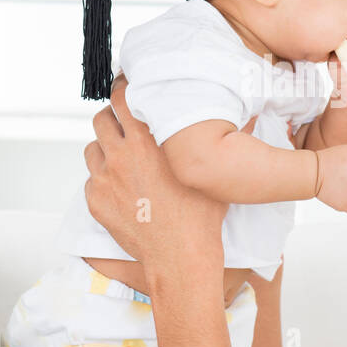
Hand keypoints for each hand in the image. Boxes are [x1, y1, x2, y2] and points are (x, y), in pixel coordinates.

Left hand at [84, 75, 228, 293]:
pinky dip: (103, 180)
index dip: (123, 90)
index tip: (126, 90)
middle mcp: (121, 155)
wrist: (179, 257)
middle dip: (111, 119)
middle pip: (101, 119)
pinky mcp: (95, 201)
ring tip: (122, 160)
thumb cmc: (200, 217)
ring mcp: (104, 179)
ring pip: (92, 148)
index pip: (123, 98)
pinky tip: (122, 189)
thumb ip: (224, 139)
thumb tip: (255, 114)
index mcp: (148, 140)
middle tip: (124, 127)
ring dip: (105, 149)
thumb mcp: (213, 172)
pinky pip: (91, 179)